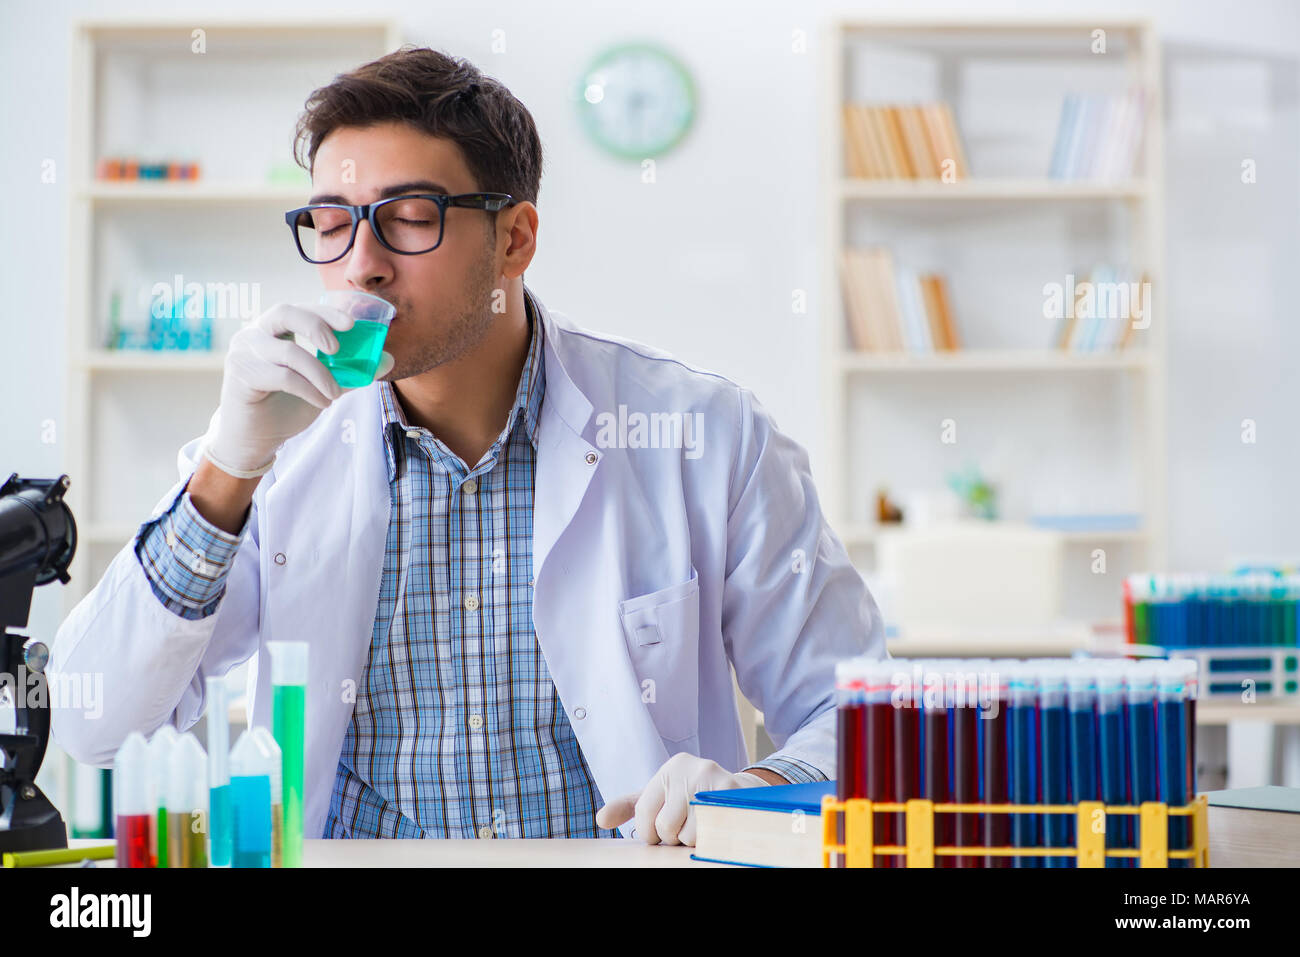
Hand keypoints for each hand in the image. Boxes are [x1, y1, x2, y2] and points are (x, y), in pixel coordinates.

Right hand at [201, 303, 394, 477]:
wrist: (254, 438)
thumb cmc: (285, 406)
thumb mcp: (323, 386)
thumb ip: (349, 373)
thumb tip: (387, 360)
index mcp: (274, 329)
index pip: (300, 309)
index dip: (325, 312)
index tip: (351, 323)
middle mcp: (255, 334)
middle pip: (284, 313)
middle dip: (317, 325)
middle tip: (338, 348)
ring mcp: (244, 352)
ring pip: (289, 352)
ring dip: (320, 374)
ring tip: (335, 394)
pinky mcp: (241, 374)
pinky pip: (283, 377)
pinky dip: (309, 389)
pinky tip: (322, 403)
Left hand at [594, 753, 767, 845]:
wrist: (742, 794)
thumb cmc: (693, 799)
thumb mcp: (662, 796)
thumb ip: (630, 807)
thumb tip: (600, 821)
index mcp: (670, 768)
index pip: (645, 815)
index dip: (651, 834)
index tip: (661, 832)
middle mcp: (692, 768)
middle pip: (666, 827)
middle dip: (674, 838)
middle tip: (686, 827)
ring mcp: (715, 780)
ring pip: (690, 835)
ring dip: (694, 841)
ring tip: (703, 826)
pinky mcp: (734, 795)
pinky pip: (712, 835)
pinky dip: (710, 841)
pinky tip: (715, 830)